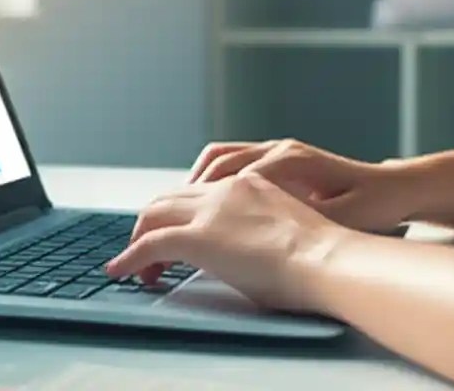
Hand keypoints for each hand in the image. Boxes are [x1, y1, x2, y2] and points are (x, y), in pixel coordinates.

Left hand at [105, 173, 351, 311]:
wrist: (330, 258)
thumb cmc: (325, 255)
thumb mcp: (294, 226)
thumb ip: (267, 226)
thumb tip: (256, 250)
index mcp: (254, 182)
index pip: (203, 188)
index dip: (183, 210)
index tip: (177, 233)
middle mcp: (228, 188)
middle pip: (172, 196)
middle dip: (154, 222)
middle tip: (149, 251)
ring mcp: (212, 208)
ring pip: (156, 213)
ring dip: (141, 239)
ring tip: (139, 264)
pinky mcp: (199, 234)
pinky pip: (151, 242)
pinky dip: (131, 255)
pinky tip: (123, 270)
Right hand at [189, 138, 413, 232]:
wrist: (395, 189)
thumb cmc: (373, 206)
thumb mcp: (340, 219)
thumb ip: (300, 218)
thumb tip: (261, 225)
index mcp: (290, 161)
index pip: (230, 177)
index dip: (200, 203)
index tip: (178, 228)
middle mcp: (279, 148)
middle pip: (216, 162)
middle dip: (185, 193)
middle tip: (160, 222)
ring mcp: (278, 149)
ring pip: (219, 157)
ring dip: (194, 182)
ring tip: (174, 213)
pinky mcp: (279, 158)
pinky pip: (232, 160)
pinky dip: (210, 178)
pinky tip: (201, 204)